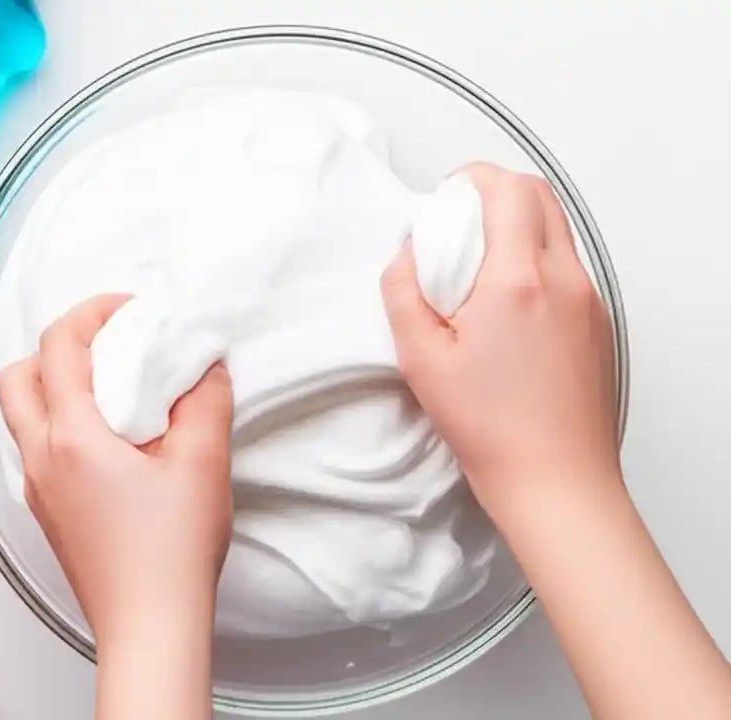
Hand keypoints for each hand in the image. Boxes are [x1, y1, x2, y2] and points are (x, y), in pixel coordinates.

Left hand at [0, 294, 233, 646]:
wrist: (150, 628)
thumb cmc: (170, 554)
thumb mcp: (202, 463)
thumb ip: (204, 399)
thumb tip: (203, 363)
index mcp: (70, 437)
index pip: (59, 346)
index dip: (93, 312)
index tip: (131, 311)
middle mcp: (40, 458)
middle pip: (17, 375)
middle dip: (58, 347)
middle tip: (109, 345)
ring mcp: (38, 489)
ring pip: (22, 414)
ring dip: (55, 385)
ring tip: (112, 390)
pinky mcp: (48, 513)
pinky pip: (37, 447)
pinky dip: (61, 422)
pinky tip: (111, 438)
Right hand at [385, 164, 730, 718]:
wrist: (556, 481)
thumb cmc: (494, 430)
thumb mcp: (421, 359)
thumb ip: (403, 293)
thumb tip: (405, 256)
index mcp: (517, 280)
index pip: (505, 189)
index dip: (470, 180)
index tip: (444, 201)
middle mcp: (564, 279)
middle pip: (539, 195)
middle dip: (495, 193)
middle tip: (458, 226)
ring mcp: (589, 299)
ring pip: (557, 227)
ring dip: (517, 225)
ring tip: (477, 269)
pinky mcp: (598, 322)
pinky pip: (567, 265)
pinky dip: (536, 260)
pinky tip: (504, 305)